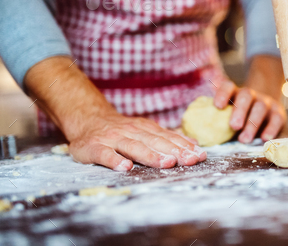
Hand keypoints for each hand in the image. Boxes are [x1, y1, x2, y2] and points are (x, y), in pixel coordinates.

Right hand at [24, 56, 205, 170]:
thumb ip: (166, 138)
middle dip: (174, 151)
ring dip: (151, 155)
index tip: (199, 155)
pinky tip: (124, 167)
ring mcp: (113, 139)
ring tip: (166, 163)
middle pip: (155, 142)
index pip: (168, 138)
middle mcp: (132, 131)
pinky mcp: (95, 147)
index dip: (184, 146)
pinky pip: (105, 154)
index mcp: (146, 128)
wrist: (88, 120)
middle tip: (189, 160)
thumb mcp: (145, 130)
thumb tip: (194, 144)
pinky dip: (114, 160)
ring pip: (134, 147)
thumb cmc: (121, 131)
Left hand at [213, 55, 285, 142]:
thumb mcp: (227, 118)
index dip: (223, 94)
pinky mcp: (278, 114)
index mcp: (235, 93)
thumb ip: (214, 124)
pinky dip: (271, 128)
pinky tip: (265, 138)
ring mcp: (266, 102)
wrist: (266, 114)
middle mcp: (251, 95)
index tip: (217, 106)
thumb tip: (192, 136)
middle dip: (239, 110)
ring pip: (260, 107)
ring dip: (252, 123)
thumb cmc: (239, 119)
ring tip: (244, 139)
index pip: (228, 86)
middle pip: (245, 95)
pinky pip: (277, 119)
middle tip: (233, 126)